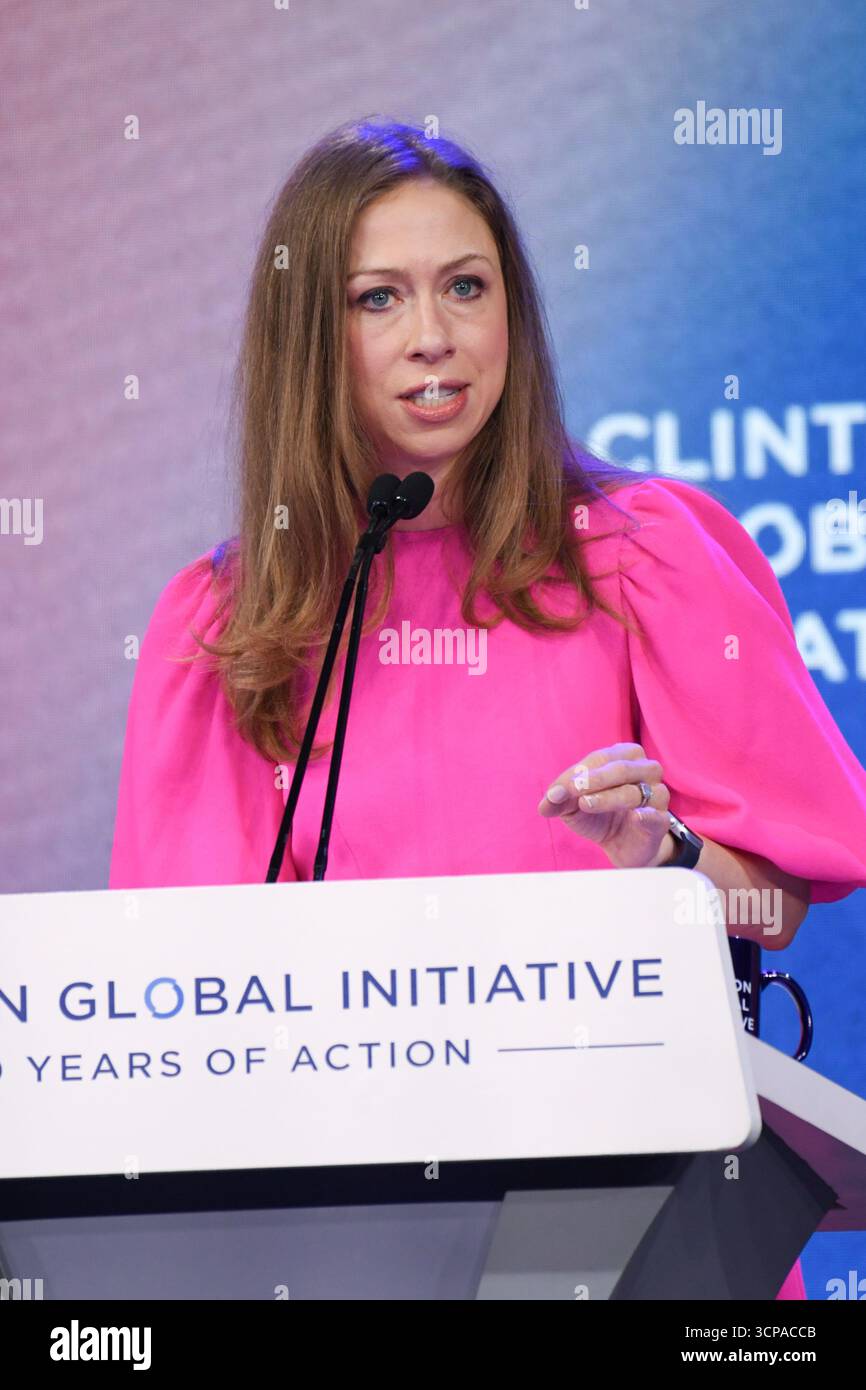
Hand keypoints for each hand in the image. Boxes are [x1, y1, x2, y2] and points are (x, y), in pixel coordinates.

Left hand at [538, 742, 672, 868]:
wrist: (620, 846)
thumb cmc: (598, 816)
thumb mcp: (572, 807)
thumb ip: (558, 800)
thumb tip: (548, 798)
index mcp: (623, 757)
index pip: (600, 758)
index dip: (579, 772)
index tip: (558, 790)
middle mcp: (645, 771)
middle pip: (622, 768)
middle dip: (594, 779)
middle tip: (573, 791)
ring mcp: (656, 796)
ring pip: (636, 791)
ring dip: (610, 796)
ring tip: (586, 804)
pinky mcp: (660, 821)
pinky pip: (656, 815)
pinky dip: (646, 814)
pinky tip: (634, 816)